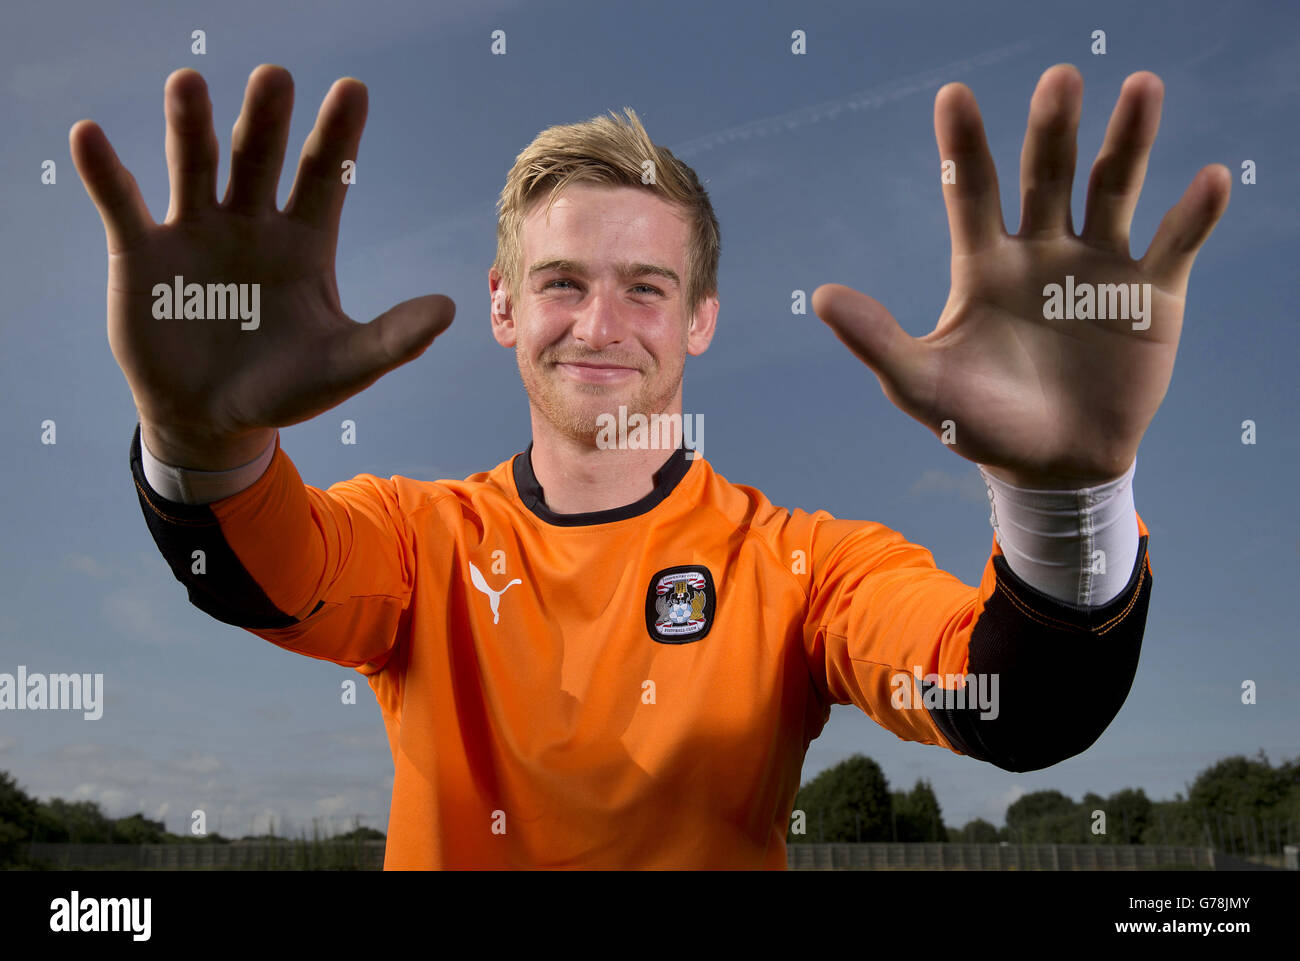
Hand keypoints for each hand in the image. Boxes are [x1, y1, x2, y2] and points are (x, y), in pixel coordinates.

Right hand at [71, 65, 453, 468]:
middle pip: (258, 157)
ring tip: (186, 83)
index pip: (324, 175)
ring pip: (192, 165)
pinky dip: (105, 172)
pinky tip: (89, 135)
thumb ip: (392, 338)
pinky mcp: (143, 253)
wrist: (212, 420)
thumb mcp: (343, 366)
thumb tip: (449, 310)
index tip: (353, 89)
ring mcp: (195, 231)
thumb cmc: (285, 388)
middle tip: (274, 78)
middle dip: (265, 119)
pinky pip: (122, 204)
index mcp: (304, 240)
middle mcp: (251, 222)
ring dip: (187, 126)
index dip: (337, 134)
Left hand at [812, 64, 1229, 487]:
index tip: (953, 95)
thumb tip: (820, 296)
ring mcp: (1098, 268)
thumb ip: (878, 341)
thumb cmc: (979, 423)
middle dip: (1054, 130)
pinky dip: (1193, 215)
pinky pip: (1175, 246)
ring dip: (1130, 142)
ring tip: (1140, 87)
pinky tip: (1209, 180)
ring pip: (1115, 189)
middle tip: (1060, 81)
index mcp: (984, 265)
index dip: (965, 146)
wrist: (1052, 468)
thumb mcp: (922, 386)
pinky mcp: (1150, 296)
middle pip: (1047, 175)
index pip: (973, 192)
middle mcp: (1041, 252)